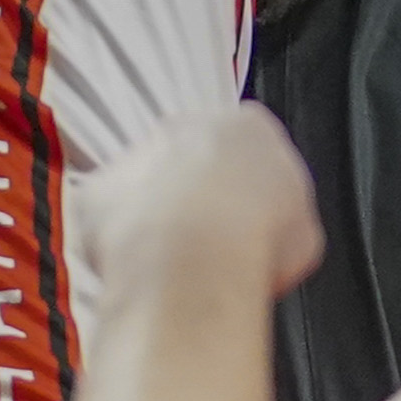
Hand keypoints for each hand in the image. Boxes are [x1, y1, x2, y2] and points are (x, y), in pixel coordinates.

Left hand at [84, 107, 323, 308]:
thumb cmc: (256, 241)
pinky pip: (104, 216)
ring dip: (153, 218)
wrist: (198, 259)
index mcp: (248, 128)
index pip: (246, 148)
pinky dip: (114, 242)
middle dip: (196, 196)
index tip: (247, 225)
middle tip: (207, 246)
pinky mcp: (98, 190)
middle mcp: (188, 128)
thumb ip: (284, 219)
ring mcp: (138, 155)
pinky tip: (136, 272)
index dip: (245, 191)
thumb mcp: (303, 233)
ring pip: (144, 186)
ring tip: (171, 268)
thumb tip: (275, 239)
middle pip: (190, 158)